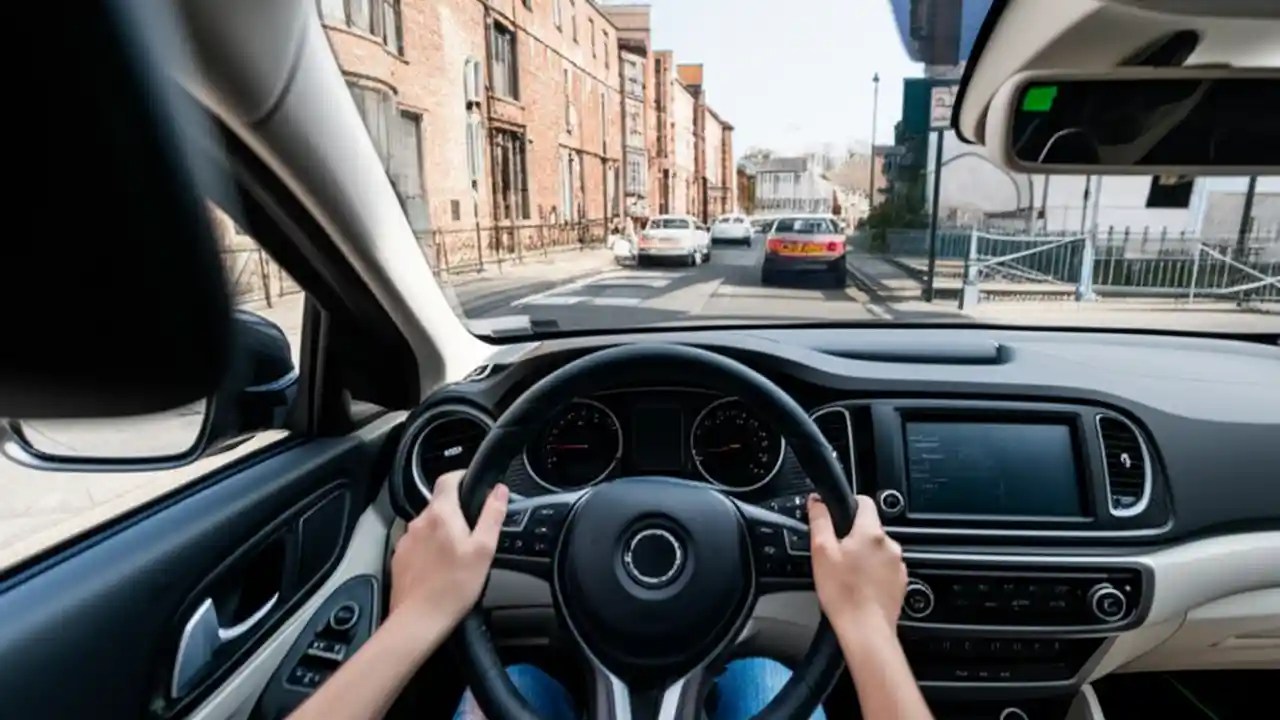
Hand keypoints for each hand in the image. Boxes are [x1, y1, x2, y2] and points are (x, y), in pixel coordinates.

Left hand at [389, 471, 508, 631]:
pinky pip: (417, 545)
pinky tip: (440, 569)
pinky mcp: (399, 558)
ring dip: (441, 532)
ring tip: (457, 555)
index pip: (447, 479)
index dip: (461, 476)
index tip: (471, 483)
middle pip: (438, 504)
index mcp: (441, 514)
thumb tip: (499, 490)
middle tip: (472, 531)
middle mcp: (418, 522)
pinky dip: (429, 550)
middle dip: (455, 512)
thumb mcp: (484, 550)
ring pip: (427, 526)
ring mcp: (406, 540)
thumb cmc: (454, 587)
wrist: (419, 620)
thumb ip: (492, 515)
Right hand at [808, 494, 906, 633]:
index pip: (864, 502)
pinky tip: (859, 587)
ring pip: (877, 550)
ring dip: (864, 556)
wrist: (865, 630)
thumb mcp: (821, 551)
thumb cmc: (842, 594)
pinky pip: (884, 568)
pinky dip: (873, 573)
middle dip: (853, 537)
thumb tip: (818, 501)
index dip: (848, 505)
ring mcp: (897, 564)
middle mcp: (890, 545)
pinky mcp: (900, 582)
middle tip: (835, 555)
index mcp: (871, 533)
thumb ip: (820, 520)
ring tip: (846, 575)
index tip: (838, 518)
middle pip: (869, 529)